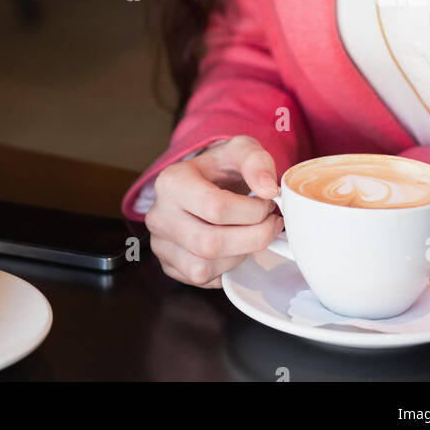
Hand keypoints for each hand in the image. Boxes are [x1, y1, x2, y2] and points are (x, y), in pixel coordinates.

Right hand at [145, 135, 284, 287]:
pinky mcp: (168, 265)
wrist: (205, 182)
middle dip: (252, 238)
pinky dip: (225, 269)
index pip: (215, 207)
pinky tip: (234, 247)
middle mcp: (159, 215)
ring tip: (251, 234)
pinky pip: (201, 279)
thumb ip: (257, 162)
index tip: (269, 204)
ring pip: (204, 267)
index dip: (253, 211)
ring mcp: (160, 243)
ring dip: (240, 255)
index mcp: (172, 182)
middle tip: (270, 225)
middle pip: (209, 243)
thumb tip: (268, 189)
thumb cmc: (221, 168)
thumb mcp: (241, 150)